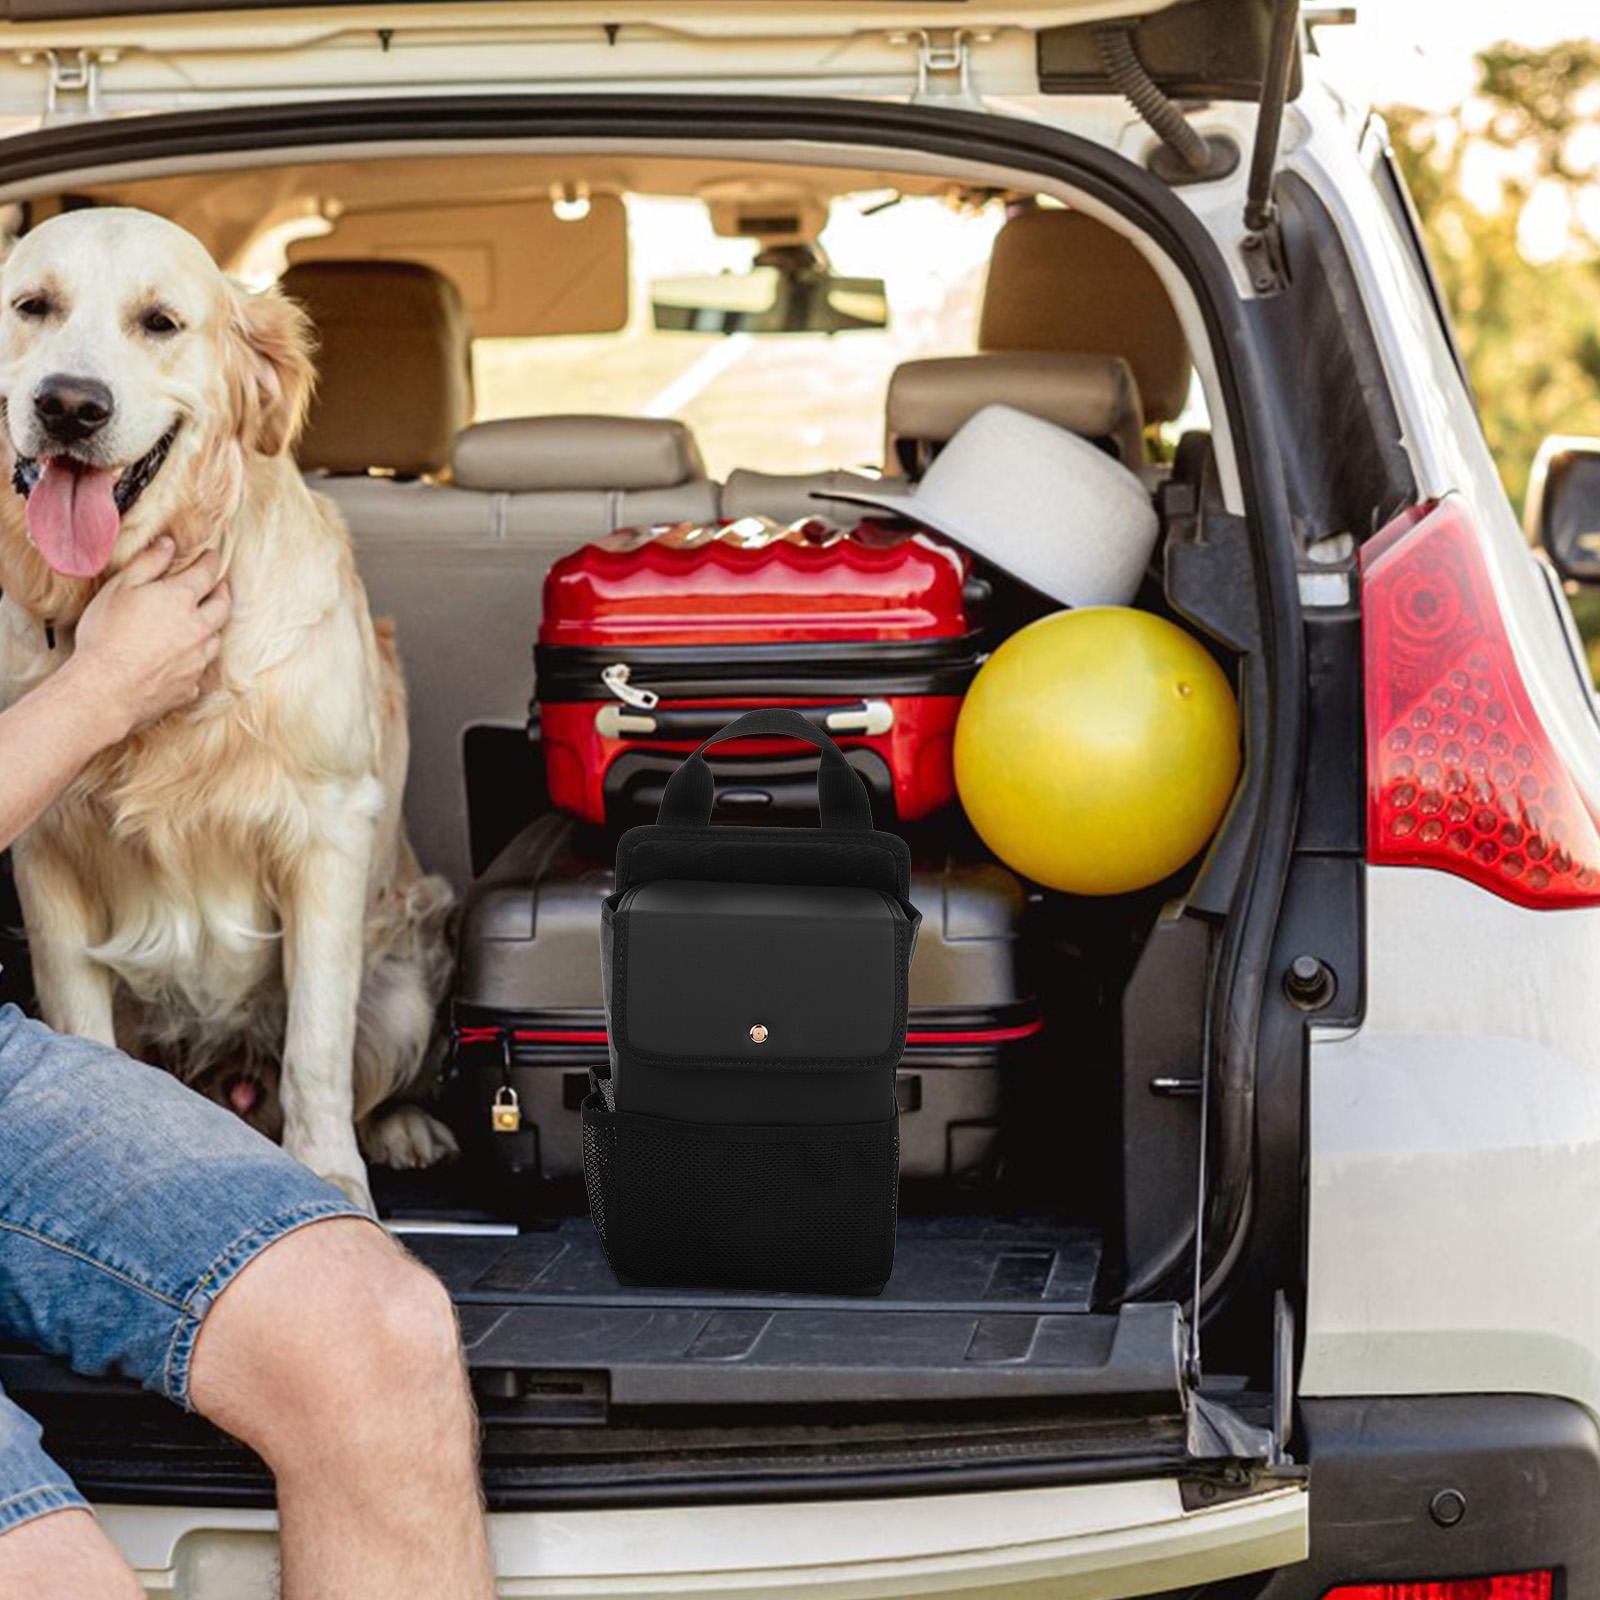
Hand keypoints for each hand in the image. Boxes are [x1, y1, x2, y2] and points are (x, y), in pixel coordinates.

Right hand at [64, 537, 232, 740]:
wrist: (107, 689)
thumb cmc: (107, 635)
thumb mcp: (121, 588)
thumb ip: (149, 563)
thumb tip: (168, 544)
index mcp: (181, 599)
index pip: (206, 573)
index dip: (211, 561)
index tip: (213, 555)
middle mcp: (198, 629)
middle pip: (222, 606)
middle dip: (223, 592)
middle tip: (222, 586)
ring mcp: (198, 660)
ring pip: (216, 639)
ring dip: (214, 627)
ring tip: (209, 621)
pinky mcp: (190, 686)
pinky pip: (199, 669)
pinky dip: (196, 661)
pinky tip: (188, 661)